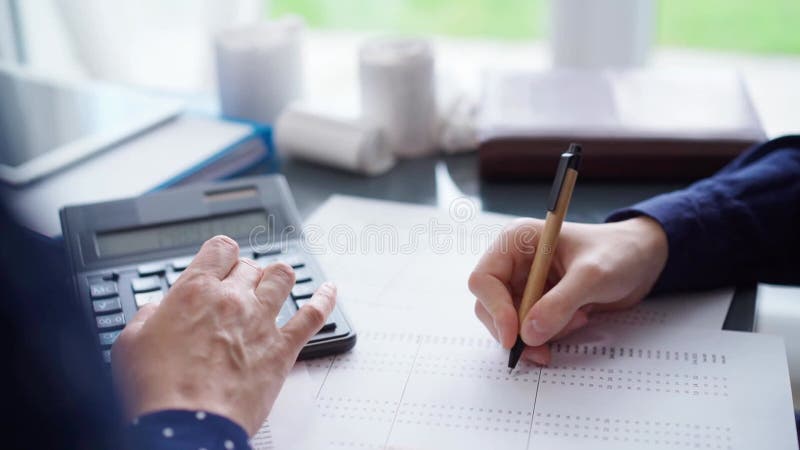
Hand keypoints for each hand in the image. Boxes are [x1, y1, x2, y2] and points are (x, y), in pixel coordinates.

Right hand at [112, 235, 335, 434]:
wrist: (186, 428)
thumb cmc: (156, 391)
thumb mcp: (130, 343)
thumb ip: (147, 316)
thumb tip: (157, 309)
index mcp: (195, 291)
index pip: (220, 248)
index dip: (221, 253)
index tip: (220, 263)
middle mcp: (233, 300)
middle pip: (251, 265)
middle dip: (244, 273)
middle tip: (238, 288)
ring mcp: (262, 322)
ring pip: (282, 277)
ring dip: (278, 276)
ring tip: (275, 282)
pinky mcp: (282, 350)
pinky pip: (313, 314)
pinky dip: (325, 299)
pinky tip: (329, 291)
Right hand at [468, 217, 667, 364]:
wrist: (642, 260)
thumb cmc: (619, 253)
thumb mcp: (592, 275)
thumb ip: (559, 303)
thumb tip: (529, 333)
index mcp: (516, 242)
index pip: (484, 279)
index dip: (494, 309)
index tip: (514, 336)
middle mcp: (514, 263)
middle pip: (490, 306)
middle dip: (517, 330)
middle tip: (542, 348)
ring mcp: (525, 285)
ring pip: (509, 324)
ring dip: (539, 334)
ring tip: (576, 320)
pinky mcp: (538, 304)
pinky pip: (529, 330)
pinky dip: (550, 335)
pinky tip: (577, 320)